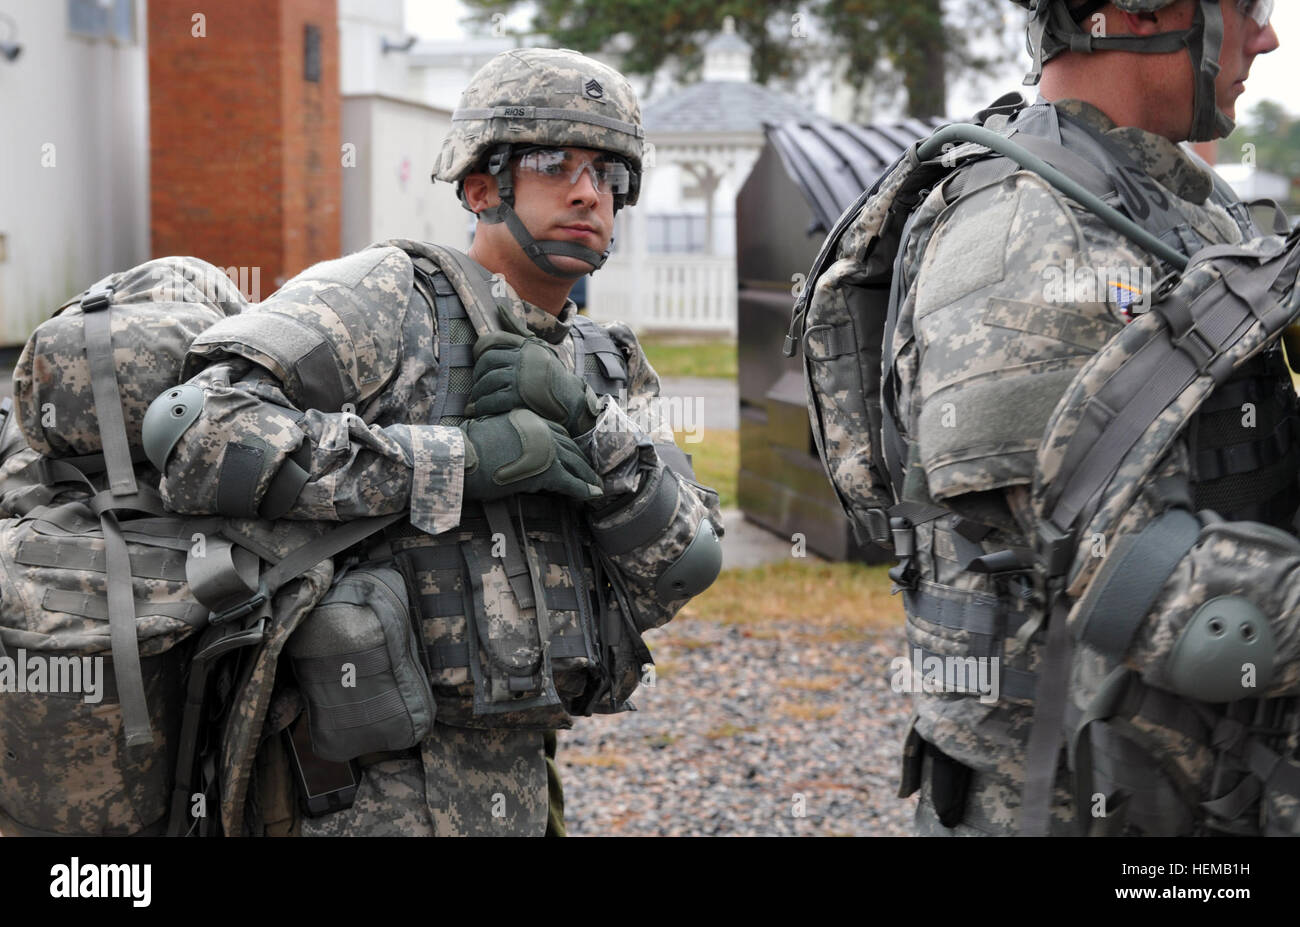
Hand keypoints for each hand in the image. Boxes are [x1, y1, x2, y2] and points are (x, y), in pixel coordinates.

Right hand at [460, 408, 602, 501]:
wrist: (465, 457)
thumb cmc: (469, 446)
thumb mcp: (489, 428)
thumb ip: (505, 432)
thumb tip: (503, 439)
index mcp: (530, 419)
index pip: (557, 431)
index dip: (567, 444)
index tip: (573, 453)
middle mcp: (543, 431)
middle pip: (570, 447)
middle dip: (581, 460)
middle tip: (590, 470)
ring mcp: (548, 451)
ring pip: (575, 464)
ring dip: (587, 475)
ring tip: (596, 483)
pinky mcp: (548, 472)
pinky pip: (572, 482)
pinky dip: (585, 489)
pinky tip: (594, 494)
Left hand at [464, 331, 600, 435]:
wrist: (569, 400)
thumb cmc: (551, 373)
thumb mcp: (537, 347)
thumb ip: (516, 328)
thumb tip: (499, 308)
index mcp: (525, 345)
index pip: (491, 342)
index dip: (479, 351)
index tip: (479, 361)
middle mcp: (522, 359)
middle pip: (486, 363)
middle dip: (478, 376)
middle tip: (477, 386)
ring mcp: (520, 378)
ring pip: (486, 383)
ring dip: (478, 394)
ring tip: (475, 402)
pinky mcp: (518, 397)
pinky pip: (491, 400)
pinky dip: (482, 406)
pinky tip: (479, 411)